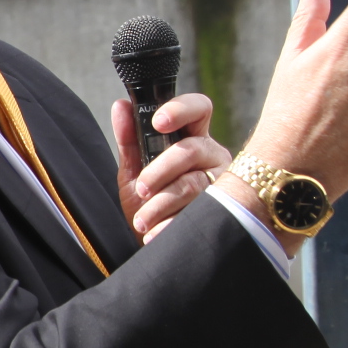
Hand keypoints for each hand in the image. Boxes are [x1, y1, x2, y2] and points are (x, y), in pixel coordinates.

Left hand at [110, 93, 230, 242]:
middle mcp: (212, 155)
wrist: (160, 242)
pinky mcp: (226, 210)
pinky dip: (170, 224)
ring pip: (192, 184)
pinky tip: (156, 232)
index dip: (181, 110)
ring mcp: (223, 182)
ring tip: (142, 220)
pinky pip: (198, 212)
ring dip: (160, 204)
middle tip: (141, 189)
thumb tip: (121, 106)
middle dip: (159, 171)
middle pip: (190, 150)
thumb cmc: (150, 201)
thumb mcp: (134, 170)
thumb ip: (130, 140)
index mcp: (194, 138)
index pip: (198, 109)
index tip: (157, 122)